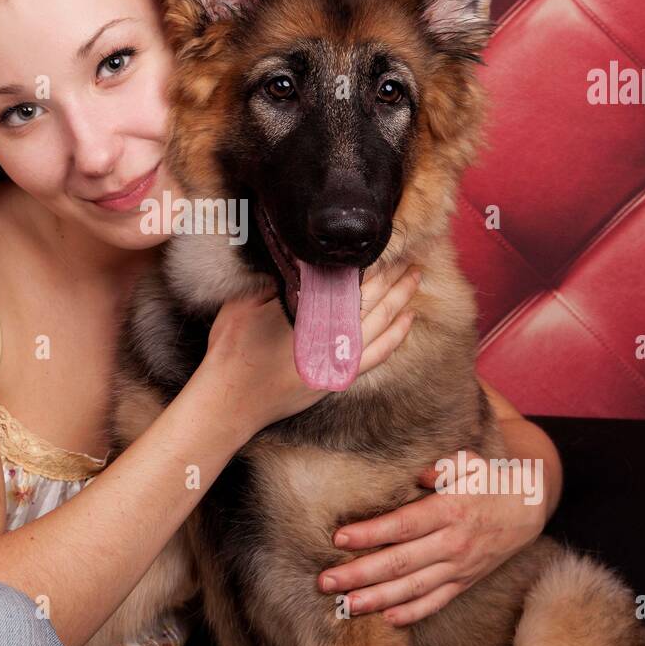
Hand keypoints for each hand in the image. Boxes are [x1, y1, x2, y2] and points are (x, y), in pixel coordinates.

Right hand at [200, 261, 421, 433]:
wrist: (230, 402)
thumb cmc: (232, 352)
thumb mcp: (244, 303)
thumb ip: (273, 279)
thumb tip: (296, 257)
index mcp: (309, 314)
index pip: (350, 281)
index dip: (370, 261)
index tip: (384, 242)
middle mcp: (330, 337)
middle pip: (373, 299)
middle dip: (392, 275)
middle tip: (408, 253)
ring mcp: (338, 360)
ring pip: (382, 324)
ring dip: (400, 299)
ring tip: (414, 278)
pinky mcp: (338, 378)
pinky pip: (378, 354)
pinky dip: (396, 336)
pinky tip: (406, 320)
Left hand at [317, 441, 549, 625]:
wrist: (529, 509)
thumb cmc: (489, 481)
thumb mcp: (470, 463)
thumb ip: (443, 465)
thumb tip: (417, 474)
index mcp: (450, 510)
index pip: (403, 525)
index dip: (370, 534)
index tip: (339, 539)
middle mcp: (453, 543)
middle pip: (401, 562)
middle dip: (361, 573)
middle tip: (326, 581)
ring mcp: (459, 566)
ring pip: (414, 588)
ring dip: (378, 599)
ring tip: (347, 605)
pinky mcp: (464, 582)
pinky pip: (436, 601)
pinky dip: (412, 613)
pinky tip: (387, 618)